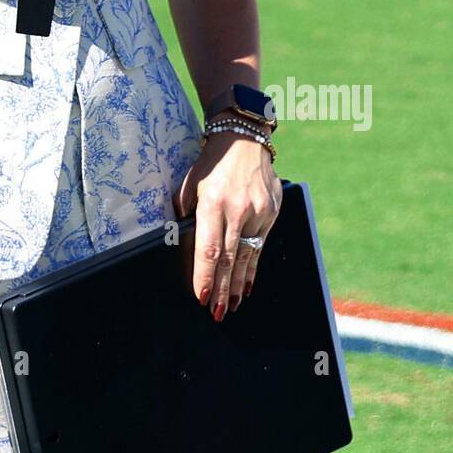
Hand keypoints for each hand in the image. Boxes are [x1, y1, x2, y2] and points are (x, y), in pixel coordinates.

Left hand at [172, 131, 281, 319]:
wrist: (244, 139)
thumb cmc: (211, 164)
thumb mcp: (190, 184)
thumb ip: (186, 214)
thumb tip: (179, 242)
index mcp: (214, 202)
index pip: (210, 247)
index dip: (206, 275)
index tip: (202, 297)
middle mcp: (238, 209)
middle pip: (229, 257)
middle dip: (222, 289)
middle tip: (217, 313)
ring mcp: (259, 211)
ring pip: (247, 255)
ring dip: (238, 284)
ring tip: (232, 306)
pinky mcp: (273, 212)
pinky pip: (261, 246)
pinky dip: (253, 268)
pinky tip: (247, 286)